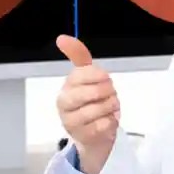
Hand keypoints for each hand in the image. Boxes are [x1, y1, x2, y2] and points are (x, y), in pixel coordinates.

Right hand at [55, 34, 118, 173]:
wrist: (92, 136)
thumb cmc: (90, 103)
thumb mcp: (86, 77)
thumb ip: (78, 55)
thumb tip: (62, 37)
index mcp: (66, 86)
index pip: (85, 73)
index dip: (101, 76)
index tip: (104, 80)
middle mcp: (64, 103)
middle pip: (95, 91)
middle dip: (108, 93)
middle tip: (109, 96)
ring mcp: (71, 121)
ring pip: (101, 107)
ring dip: (111, 107)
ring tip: (108, 109)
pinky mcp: (82, 136)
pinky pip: (104, 124)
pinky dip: (110, 121)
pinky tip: (106, 121)